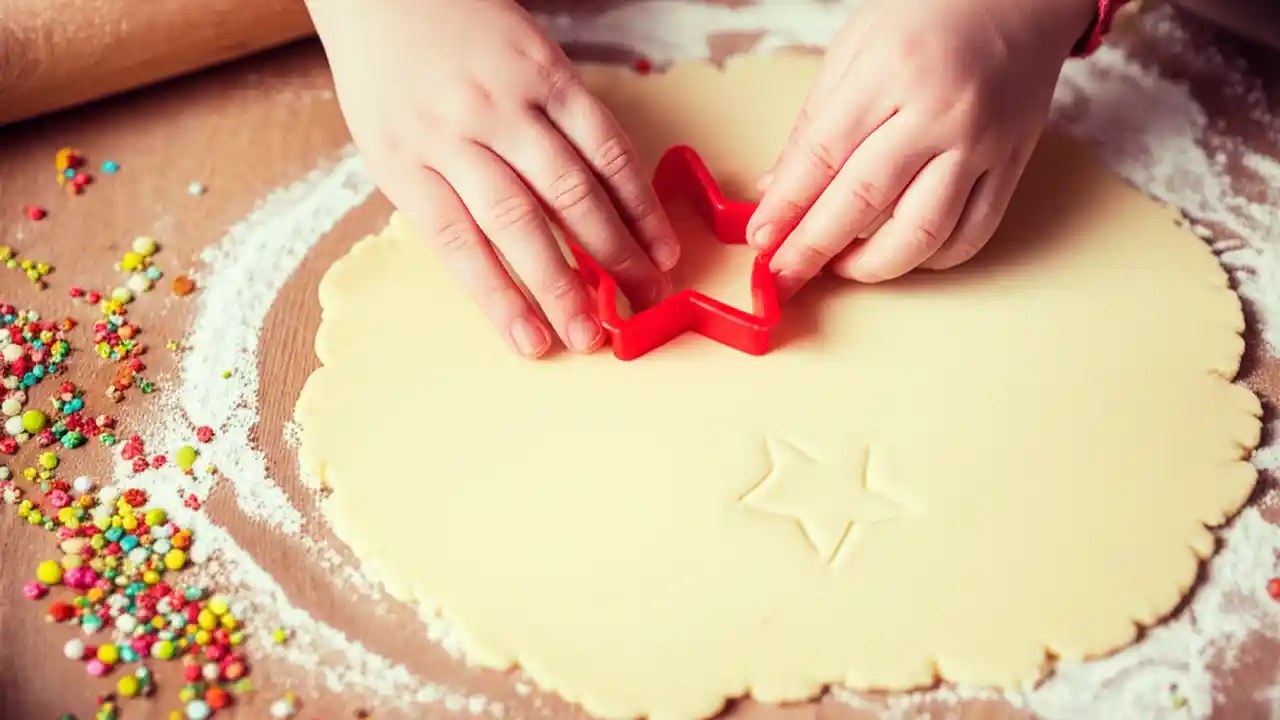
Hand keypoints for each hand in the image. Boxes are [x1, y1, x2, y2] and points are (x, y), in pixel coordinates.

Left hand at [307, 0, 678, 355]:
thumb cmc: (386, 74)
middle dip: (565, 286)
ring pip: (570, 184)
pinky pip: (600, 138)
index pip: (458, 245)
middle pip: (519, 222)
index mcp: (404, 159)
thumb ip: (438, 201)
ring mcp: (505, 98)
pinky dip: (633, 190)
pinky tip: (654, 228)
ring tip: (646, 290)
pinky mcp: (547, 71)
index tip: (537, 344)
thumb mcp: (386, 145)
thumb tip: (506, 273)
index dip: (501, 300)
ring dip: (615, 245)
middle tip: (598, 335)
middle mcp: (455, 130)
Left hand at [748, 0, 1095, 296]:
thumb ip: (814, 122)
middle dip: (813, 249)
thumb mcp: (855, 48)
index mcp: (890, 72)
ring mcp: (982, 143)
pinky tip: (899, 255)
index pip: (823, 156)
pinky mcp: (1014, 165)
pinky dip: (930, 260)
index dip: (787, 208)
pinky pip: (972, 235)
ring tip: (838, 268)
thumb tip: (775, 191)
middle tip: (783, 275)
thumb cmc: (929, 15)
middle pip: (865, 201)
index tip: (760, 241)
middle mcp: (939, 112)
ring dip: (871, 266)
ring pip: (923, 233)